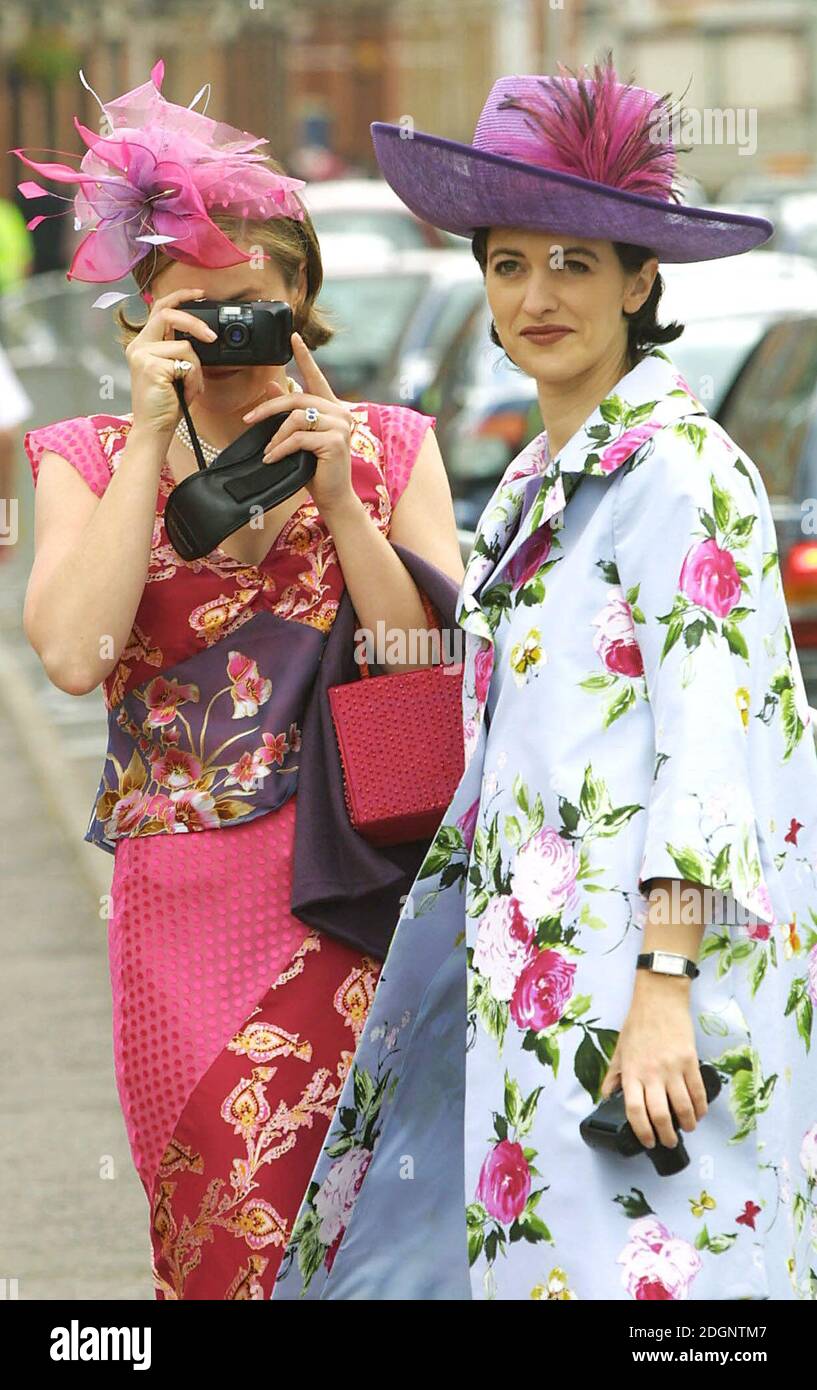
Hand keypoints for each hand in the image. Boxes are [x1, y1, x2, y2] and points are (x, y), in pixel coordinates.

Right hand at [126, 285, 214, 437]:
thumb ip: (182, 350)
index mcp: (144, 343)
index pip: (160, 308)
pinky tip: (185, 392)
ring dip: (196, 370)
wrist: (155, 429)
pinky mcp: (150, 366)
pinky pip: (187, 363)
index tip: (200, 293)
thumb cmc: (168, 403)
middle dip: (195, 322)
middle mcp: (138, 345)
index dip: (181, 296)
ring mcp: (142, 355)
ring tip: (190, 387)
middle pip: (168, 314)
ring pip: (184, 346)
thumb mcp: (176, 370)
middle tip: (212, 336)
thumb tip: (205, 336)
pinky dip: (194, 380)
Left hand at [242, 332, 355, 514]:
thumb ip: (288, 413)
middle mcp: (341, 412)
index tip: (293, 337)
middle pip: (297, 399)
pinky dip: (282, 448)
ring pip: (297, 418)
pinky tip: (273, 458)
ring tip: (268, 452)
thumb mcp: (298, 438)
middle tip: (248, 419)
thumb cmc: (315, 469)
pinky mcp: (336, 441)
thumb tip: (271, 387)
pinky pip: (299, 437)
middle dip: (268, 409)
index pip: (317, 377)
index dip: (305, 357)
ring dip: (276, 435)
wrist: (333, 497)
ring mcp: (341, 426)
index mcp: (332, 409)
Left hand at [599, 974, 708, 1148]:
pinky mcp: (690, 1061)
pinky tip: (698, 1113)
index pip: (634, 1110)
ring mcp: (673, 1067)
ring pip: (683, 1107)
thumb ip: (613, 1077)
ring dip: (687, 1125)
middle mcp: (652, 1073)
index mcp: (632, 1072)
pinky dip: (700, 1108)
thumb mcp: (619, 1050)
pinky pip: (698, 1092)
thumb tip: (605, 1098)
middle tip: (668, 1142)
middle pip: (660, 1115)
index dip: (641, 1131)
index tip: (647, 1142)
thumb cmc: (638, 1024)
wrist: (660, 1000)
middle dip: (666, 1136)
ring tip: (686, 1129)